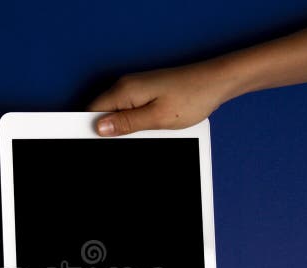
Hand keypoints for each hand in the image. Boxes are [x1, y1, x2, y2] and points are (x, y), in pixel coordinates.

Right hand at [87, 60, 240, 134]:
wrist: (216, 83)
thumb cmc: (192, 97)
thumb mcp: (157, 117)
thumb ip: (126, 123)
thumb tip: (99, 128)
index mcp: (124, 90)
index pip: (92, 112)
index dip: (90, 130)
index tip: (93, 146)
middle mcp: (126, 86)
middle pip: (102, 113)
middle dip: (106, 132)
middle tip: (123, 145)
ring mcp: (136, 89)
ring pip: (116, 113)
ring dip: (122, 129)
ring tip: (139, 138)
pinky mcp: (146, 93)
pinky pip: (129, 110)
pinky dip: (133, 123)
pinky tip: (145, 132)